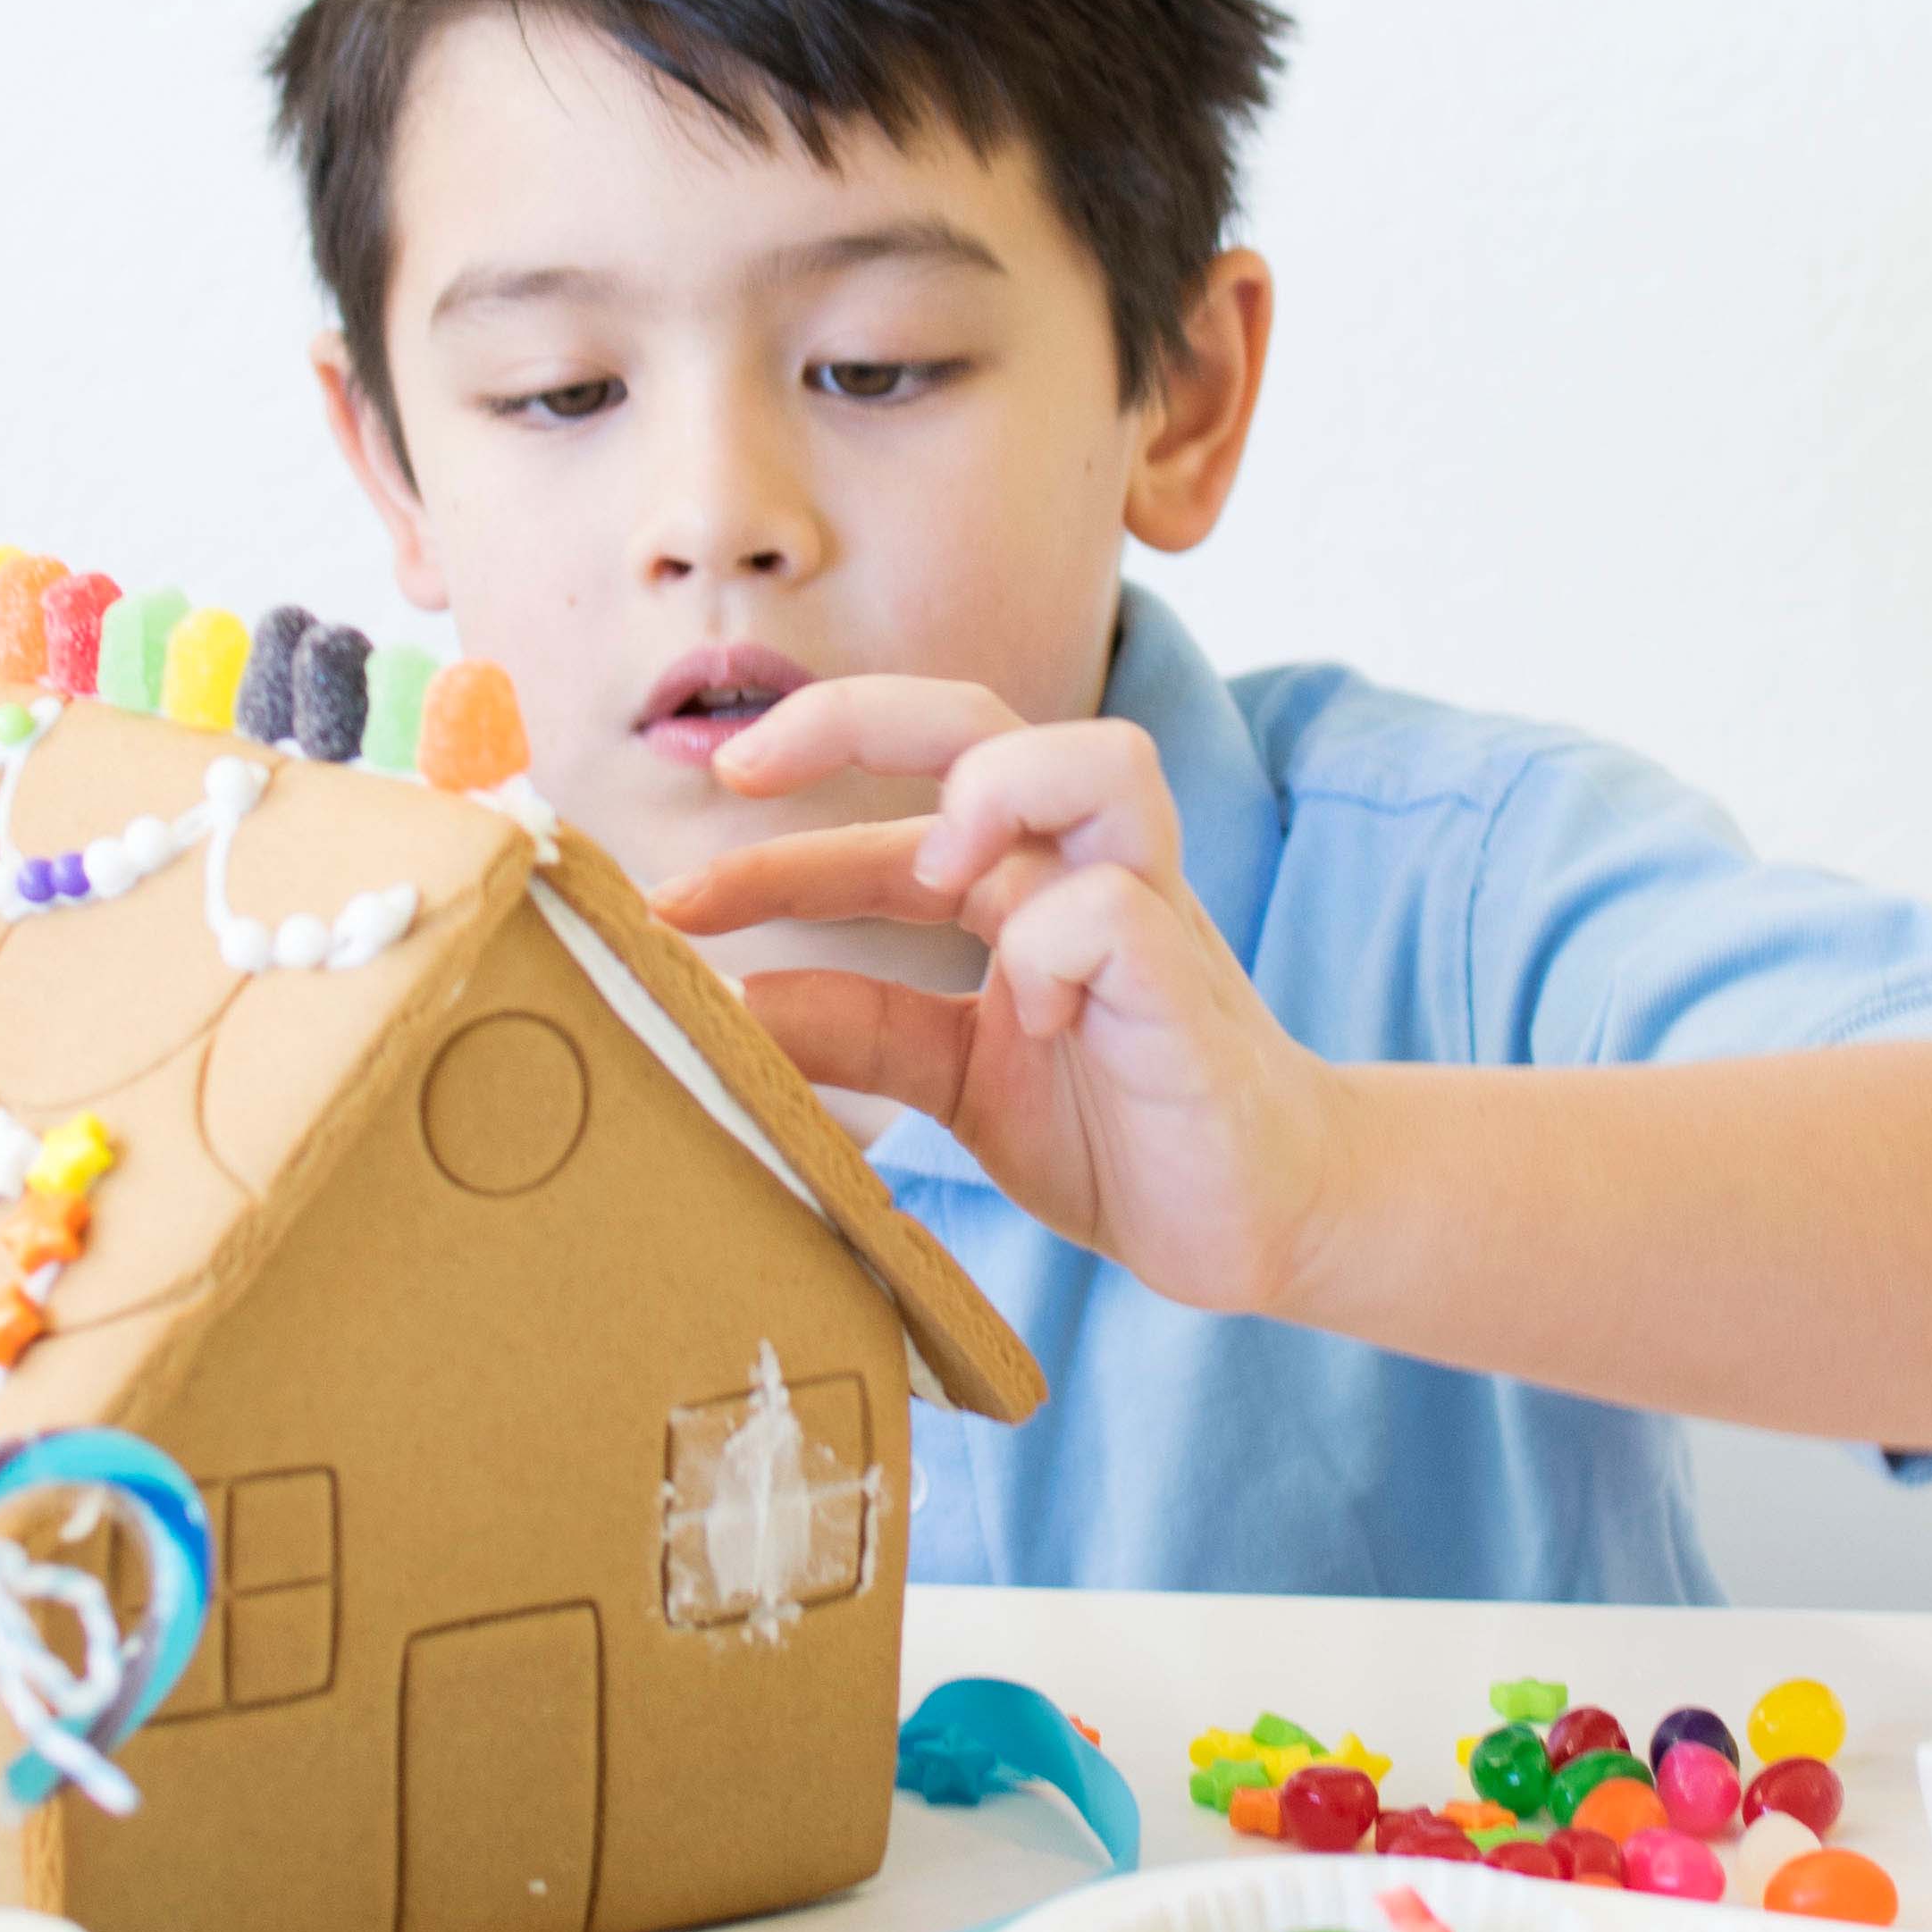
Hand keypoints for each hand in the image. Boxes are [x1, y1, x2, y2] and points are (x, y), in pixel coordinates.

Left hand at [657, 678, 1343, 1313]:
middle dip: (853, 717)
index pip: (886, 815)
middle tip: (744, 772)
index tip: (673, 903)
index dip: (775, 848)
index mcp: (1019, 885)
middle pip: (978, 715)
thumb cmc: (1117, 1127)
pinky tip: (1035, 1022)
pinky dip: (1054, 947)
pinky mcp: (1186, 983)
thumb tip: (730, 1005)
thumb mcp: (951, 1079)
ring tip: (935, 873)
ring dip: (995, 789)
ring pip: (1097, 757)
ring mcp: (1147, 913)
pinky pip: (1117, 910)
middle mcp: (1080, 869)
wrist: (1258, 1216)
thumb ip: (858, 1032)